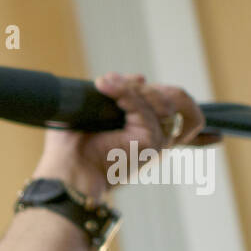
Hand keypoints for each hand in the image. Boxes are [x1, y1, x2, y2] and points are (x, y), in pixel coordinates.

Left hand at [30, 72, 222, 204]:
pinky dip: (124, 92)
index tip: (122, 89)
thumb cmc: (74, 148)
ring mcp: (159, 141)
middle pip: (176, 97)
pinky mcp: (151, 142)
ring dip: (130, 87)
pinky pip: (144, 107)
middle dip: (144, 86)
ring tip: (104, 85)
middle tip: (108, 84)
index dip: (166, 96)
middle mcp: (160, 138)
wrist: (67, 173)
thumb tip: (140, 77)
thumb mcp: (98, 113)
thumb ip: (121, 94)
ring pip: (160, 99)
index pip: (183, 109)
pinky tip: (105, 86)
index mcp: (150, 133)